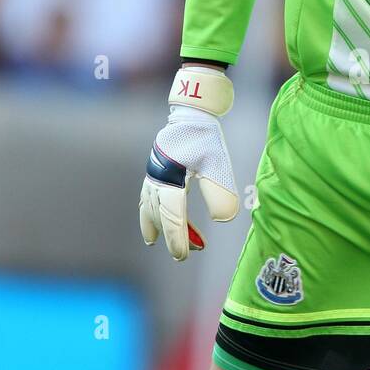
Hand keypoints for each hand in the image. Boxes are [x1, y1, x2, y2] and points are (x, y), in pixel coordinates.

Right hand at [139, 65, 238, 260]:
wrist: (192, 113)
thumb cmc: (206, 138)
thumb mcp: (218, 164)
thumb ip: (221, 193)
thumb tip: (223, 220)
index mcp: (171, 177)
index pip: (172, 215)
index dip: (177, 238)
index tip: (182, 256)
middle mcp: (157, 178)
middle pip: (161, 214)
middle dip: (172, 235)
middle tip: (185, 254)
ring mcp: (153, 174)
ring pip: (151, 207)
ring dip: (159, 225)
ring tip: (154, 241)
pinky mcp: (155, 171)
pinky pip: (146, 198)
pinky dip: (148, 213)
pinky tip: (150, 225)